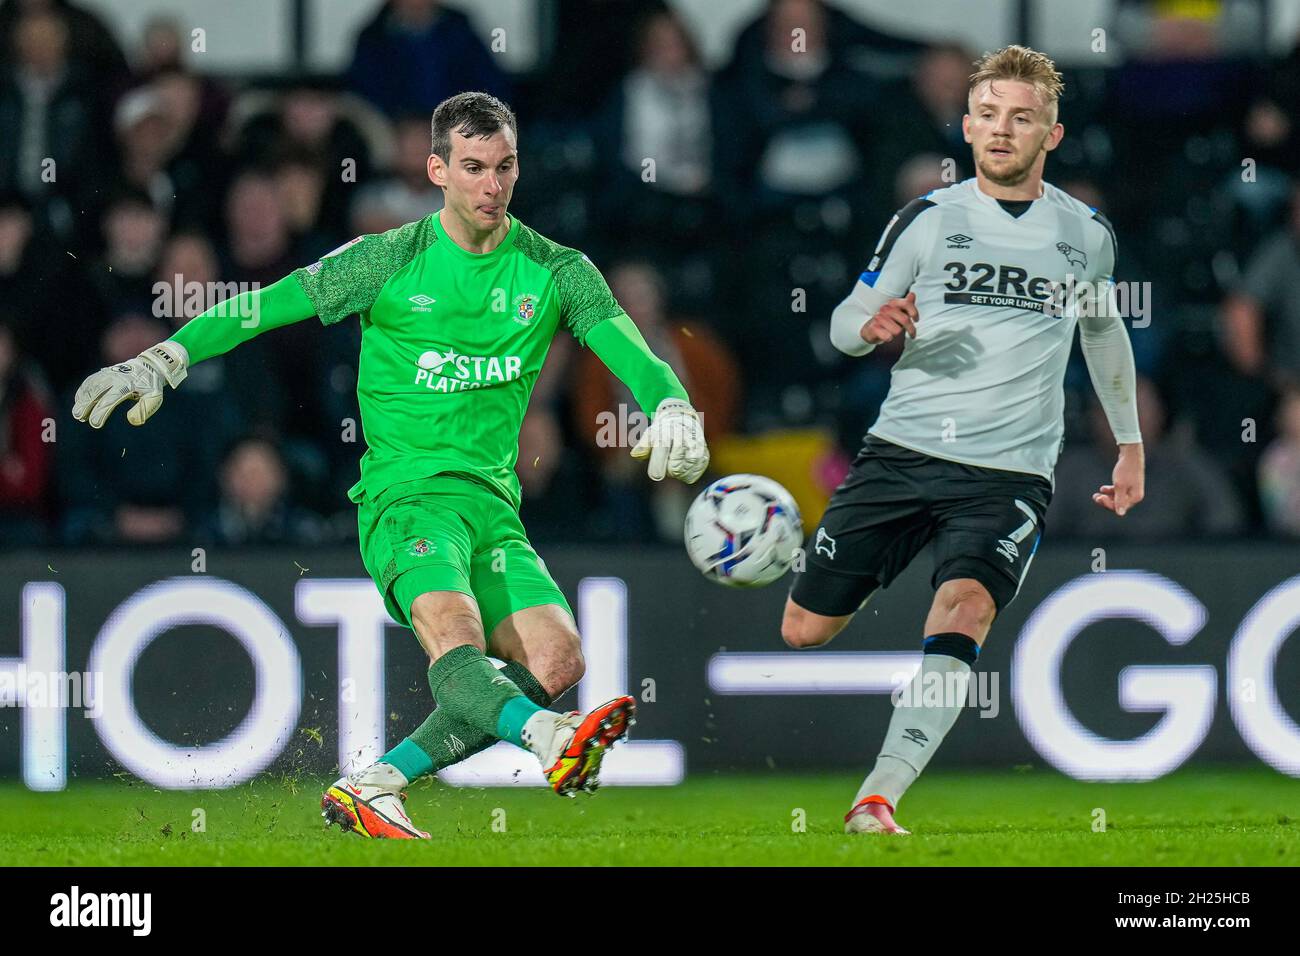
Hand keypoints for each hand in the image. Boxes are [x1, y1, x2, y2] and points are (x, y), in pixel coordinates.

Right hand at [72, 341, 187, 428]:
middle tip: (79, 417)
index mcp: (127, 385)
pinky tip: (79, 401)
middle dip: (86, 405)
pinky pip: (90, 381)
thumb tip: (132, 420)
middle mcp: (115, 378)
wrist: (149, 365)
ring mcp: (108, 374)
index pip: (110, 399)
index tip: (95, 423)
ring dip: (82, 399)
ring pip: (90, 386)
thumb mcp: (154, 397)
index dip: (101, 412)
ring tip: (77, 413)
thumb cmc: (151, 385)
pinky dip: (83, 390)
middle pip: (96, 392)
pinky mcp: (104, 372)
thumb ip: (145, 409)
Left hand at [631, 398, 709, 482]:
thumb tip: (635, 455)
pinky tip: (685, 468)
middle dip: (669, 470)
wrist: (681, 416)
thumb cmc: (662, 430)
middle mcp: (683, 439)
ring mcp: (696, 445)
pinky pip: (697, 471)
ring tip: (676, 465)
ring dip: (680, 473)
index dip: (657, 470)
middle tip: (667, 463)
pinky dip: (690, 474)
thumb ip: (642, 446)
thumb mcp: (650, 435)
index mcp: (667, 435)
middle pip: (675, 469)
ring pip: (687, 471)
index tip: (655, 474)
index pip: (662, 459)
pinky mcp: (704, 452)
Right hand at [862, 291, 917, 344]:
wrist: (870, 330)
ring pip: (897, 330)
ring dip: (897, 334)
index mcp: (892, 303)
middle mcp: (885, 309)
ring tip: (894, 333)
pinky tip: (887, 336)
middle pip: (905, 319)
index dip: (914, 312)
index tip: (916, 320)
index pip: (906, 304)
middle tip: (912, 334)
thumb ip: (906, 304)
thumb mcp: (897, 312)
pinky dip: (889, 338)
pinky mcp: (873, 328)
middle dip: (911, 329)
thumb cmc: (887, 321)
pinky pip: (888, 336)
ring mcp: (878, 318)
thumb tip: (912, 295)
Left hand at [1093, 443, 1144, 515]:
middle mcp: (1135, 495)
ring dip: (1106, 497)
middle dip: (1106, 501)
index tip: (1099, 497)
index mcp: (1135, 497)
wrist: (1130, 454)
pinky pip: (1118, 492)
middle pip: (1118, 504)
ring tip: (1096, 495)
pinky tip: (1102, 488)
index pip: (1120, 508)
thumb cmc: (1125, 470)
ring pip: (1117, 498)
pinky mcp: (1128, 484)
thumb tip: (1120, 514)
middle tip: (1095, 497)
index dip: (1108, 504)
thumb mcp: (1120, 486)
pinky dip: (1110, 491)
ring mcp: (1132, 489)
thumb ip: (1119, 500)